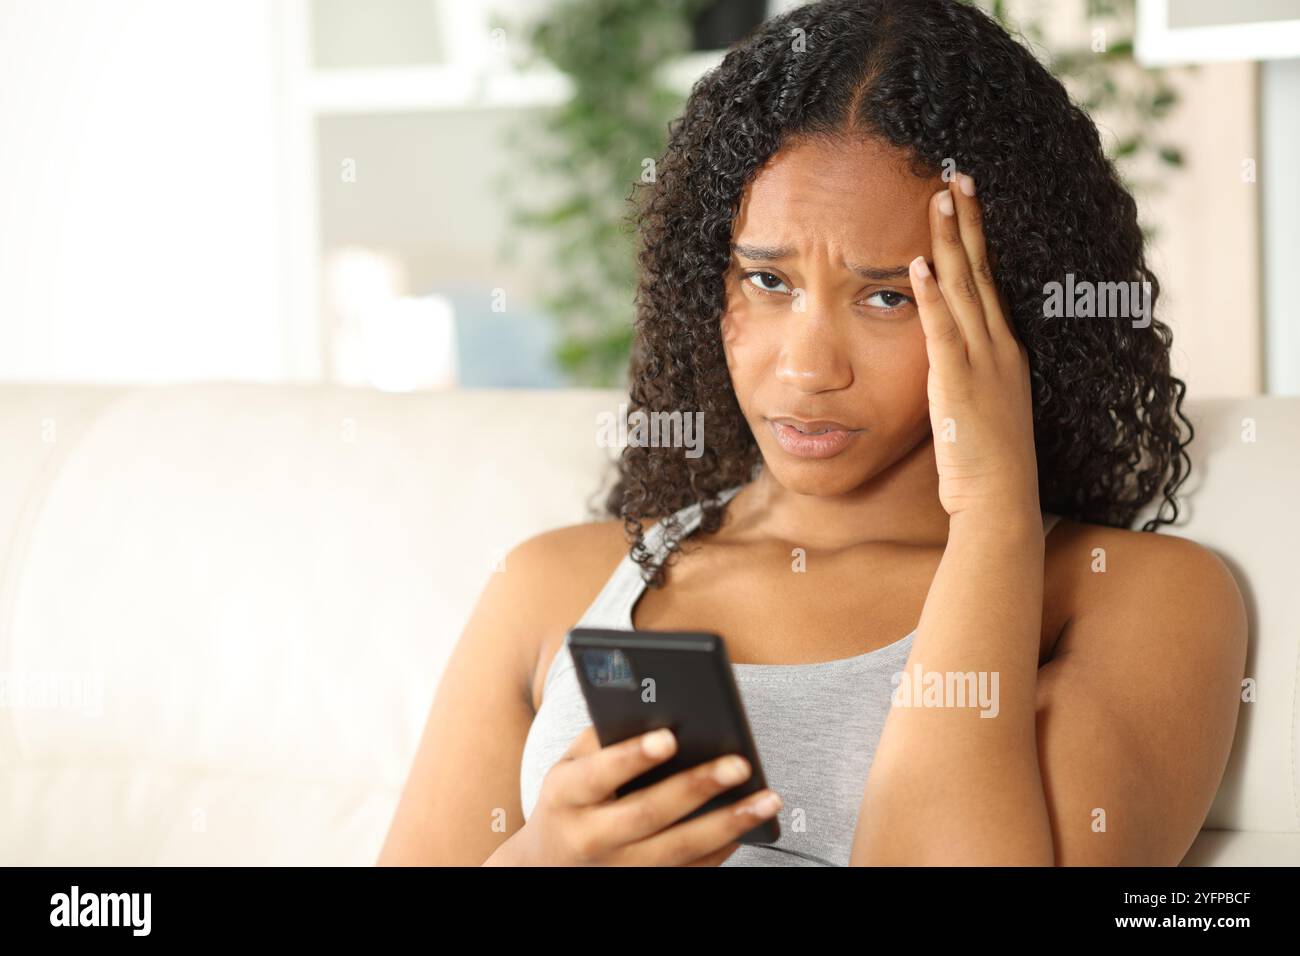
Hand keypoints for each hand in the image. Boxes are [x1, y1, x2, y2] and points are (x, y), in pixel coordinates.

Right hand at [498, 726, 781, 865]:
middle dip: (696, 787)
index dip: (633, 757)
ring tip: (767, 797)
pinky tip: (750, 823)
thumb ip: (605, 738)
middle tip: (739, 763)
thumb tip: (662, 711)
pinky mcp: (642, 887)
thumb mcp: (569, 765)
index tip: (670, 737)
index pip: (598, 775)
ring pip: (678, 850)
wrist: (549, 866)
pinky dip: (722, 849)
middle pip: (647, 814)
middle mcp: (590, 838)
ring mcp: (618, 870)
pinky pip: (690, 871)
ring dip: (727, 824)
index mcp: (564, 797)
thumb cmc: (571, 799)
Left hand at [909, 173, 1038, 522]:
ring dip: (950, 241)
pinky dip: (930, 295)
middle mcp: (999, 348)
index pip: (989, 284)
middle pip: (980, 273)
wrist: (1000, 503)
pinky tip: (918, 263)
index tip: (967, 204)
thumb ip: (966, 378)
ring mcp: (982, 363)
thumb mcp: (981, 410)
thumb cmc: (987, 465)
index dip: (978, 242)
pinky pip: (943, 330)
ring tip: (939, 198)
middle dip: (967, 222)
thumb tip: (948, 363)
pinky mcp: (958, 383)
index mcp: (1005, 352)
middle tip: (956, 176)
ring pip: (964, 289)